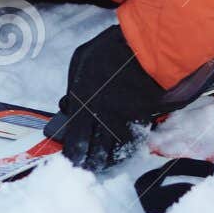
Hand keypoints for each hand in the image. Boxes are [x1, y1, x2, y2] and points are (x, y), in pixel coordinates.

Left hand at [45, 26, 168, 169]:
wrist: (145, 46)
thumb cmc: (111, 49)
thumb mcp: (81, 60)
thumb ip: (73, 85)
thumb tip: (68, 105)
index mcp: (84, 103)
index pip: (76, 141)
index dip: (73, 154)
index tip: (73, 158)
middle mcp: (103, 116)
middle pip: (96, 151)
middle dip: (91, 162)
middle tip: (88, 165)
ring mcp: (125, 119)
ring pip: (115, 150)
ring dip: (109, 159)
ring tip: (104, 163)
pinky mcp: (143, 118)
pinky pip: (134, 140)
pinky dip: (128, 148)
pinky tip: (123, 150)